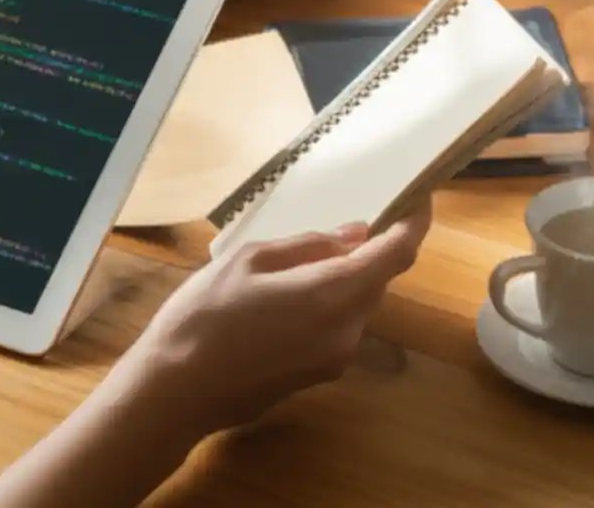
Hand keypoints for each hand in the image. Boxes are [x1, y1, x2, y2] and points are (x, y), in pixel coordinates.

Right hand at [115, 198, 432, 435]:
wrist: (175, 393)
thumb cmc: (202, 317)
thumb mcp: (247, 261)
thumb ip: (307, 247)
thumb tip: (354, 237)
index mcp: (332, 294)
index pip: (397, 254)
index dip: (414, 223)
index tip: (417, 199)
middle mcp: (346, 330)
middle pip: (377, 280)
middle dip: (367, 251)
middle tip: (341, 226)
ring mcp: (334, 358)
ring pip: (356, 304)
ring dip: (343, 279)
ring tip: (296, 263)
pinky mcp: (318, 375)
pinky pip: (337, 327)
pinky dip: (327, 304)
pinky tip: (284, 299)